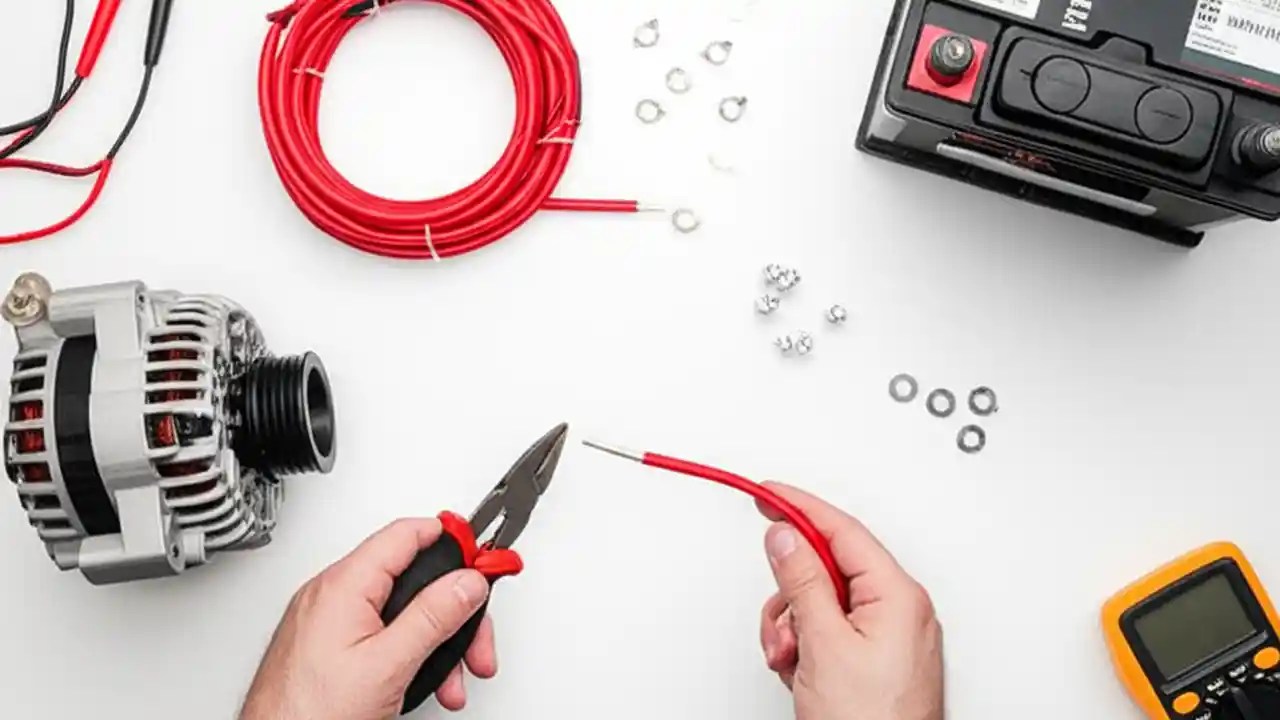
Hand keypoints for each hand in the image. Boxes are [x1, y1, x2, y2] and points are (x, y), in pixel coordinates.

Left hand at [240, 518, 497, 719]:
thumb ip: (433, 617)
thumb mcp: (388, 664)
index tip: (483, 558)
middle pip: (412, 578)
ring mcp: (329, 621)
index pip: (407, 535)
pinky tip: (423, 681)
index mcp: (344, 585)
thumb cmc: (310, 715)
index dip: (452, 541)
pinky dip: (409, 653)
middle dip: (453, 610)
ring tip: (452, 678)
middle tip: (476, 639)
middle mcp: (333, 595)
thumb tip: (467, 581)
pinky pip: (381, 633)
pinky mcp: (329, 645)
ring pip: (401, 611)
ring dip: (435, 641)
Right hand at [757, 484, 942, 719]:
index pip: (842, 531)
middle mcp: (899, 610)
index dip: (800, 508)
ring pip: (821, 603)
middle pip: (827, 569)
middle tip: (783, 626)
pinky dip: (806, 646)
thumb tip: (786, 536)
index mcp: (898, 596)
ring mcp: (888, 636)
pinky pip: (829, 631)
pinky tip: (802, 672)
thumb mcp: (823, 644)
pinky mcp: (875, 658)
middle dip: (792, 595)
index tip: (768, 493)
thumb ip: (802, 581)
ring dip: (794, 628)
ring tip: (794, 662)